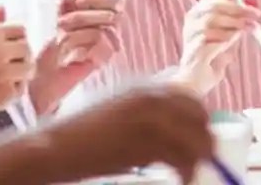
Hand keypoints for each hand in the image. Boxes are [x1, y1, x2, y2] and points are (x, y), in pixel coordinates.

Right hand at [0, 6, 33, 122]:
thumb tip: (2, 8)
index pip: (21, 30)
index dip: (15, 38)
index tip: (9, 45)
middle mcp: (0, 52)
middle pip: (27, 48)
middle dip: (20, 54)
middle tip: (11, 62)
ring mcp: (3, 74)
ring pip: (29, 68)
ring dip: (21, 72)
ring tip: (10, 76)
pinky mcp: (3, 94)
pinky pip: (20, 89)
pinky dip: (14, 90)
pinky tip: (2, 89)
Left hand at [31, 0, 124, 113]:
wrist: (47, 68)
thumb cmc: (57, 33)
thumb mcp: (62, 4)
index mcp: (106, 2)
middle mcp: (114, 18)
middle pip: (115, 0)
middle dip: (84, 4)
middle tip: (62, 14)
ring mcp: (113, 36)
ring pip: (107, 19)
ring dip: (79, 21)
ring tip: (60, 29)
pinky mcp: (107, 54)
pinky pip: (101, 38)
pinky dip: (79, 39)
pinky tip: (65, 43)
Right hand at [48, 82, 213, 183]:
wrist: (57, 146)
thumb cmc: (82, 134)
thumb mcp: (116, 109)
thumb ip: (145, 112)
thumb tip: (177, 128)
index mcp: (146, 86)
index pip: (190, 97)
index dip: (199, 119)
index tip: (200, 137)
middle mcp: (153, 96)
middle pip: (199, 115)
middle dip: (203, 138)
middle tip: (202, 159)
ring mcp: (152, 118)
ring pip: (196, 138)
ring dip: (198, 158)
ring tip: (190, 174)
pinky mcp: (148, 143)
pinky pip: (183, 159)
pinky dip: (187, 172)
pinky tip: (183, 180)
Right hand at [178, 0, 260, 94]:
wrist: (196, 81)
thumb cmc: (212, 57)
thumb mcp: (229, 34)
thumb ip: (238, 18)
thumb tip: (254, 1)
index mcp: (199, 12)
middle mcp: (192, 20)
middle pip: (214, 4)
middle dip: (239, 7)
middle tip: (256, 14)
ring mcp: (190, 34)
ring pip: (211, 18)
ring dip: (234, 21)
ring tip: (249, 27)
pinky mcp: (193, 49)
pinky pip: (209, 37)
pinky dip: (225, 36)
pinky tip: (235, 39)